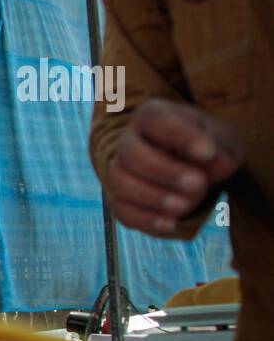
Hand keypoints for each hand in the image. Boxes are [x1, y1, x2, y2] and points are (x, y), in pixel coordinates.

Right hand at [105, 98, 241, 234]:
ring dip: (150, 196)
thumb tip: (216, 165)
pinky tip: (171, 224)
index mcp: (152, 116)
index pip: (156, 120)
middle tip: (198, 183)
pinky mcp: (120, 199)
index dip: (180, 136)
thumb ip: (221, 150)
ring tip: (184, 206)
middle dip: (163, 170)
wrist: (185, 165)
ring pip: (119, 181)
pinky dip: (144, 219)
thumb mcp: (221, 141)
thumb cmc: (204, 147)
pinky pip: (122, 209)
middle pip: (130, 153)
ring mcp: (119, 170)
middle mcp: (128, 141)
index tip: (208, 152)